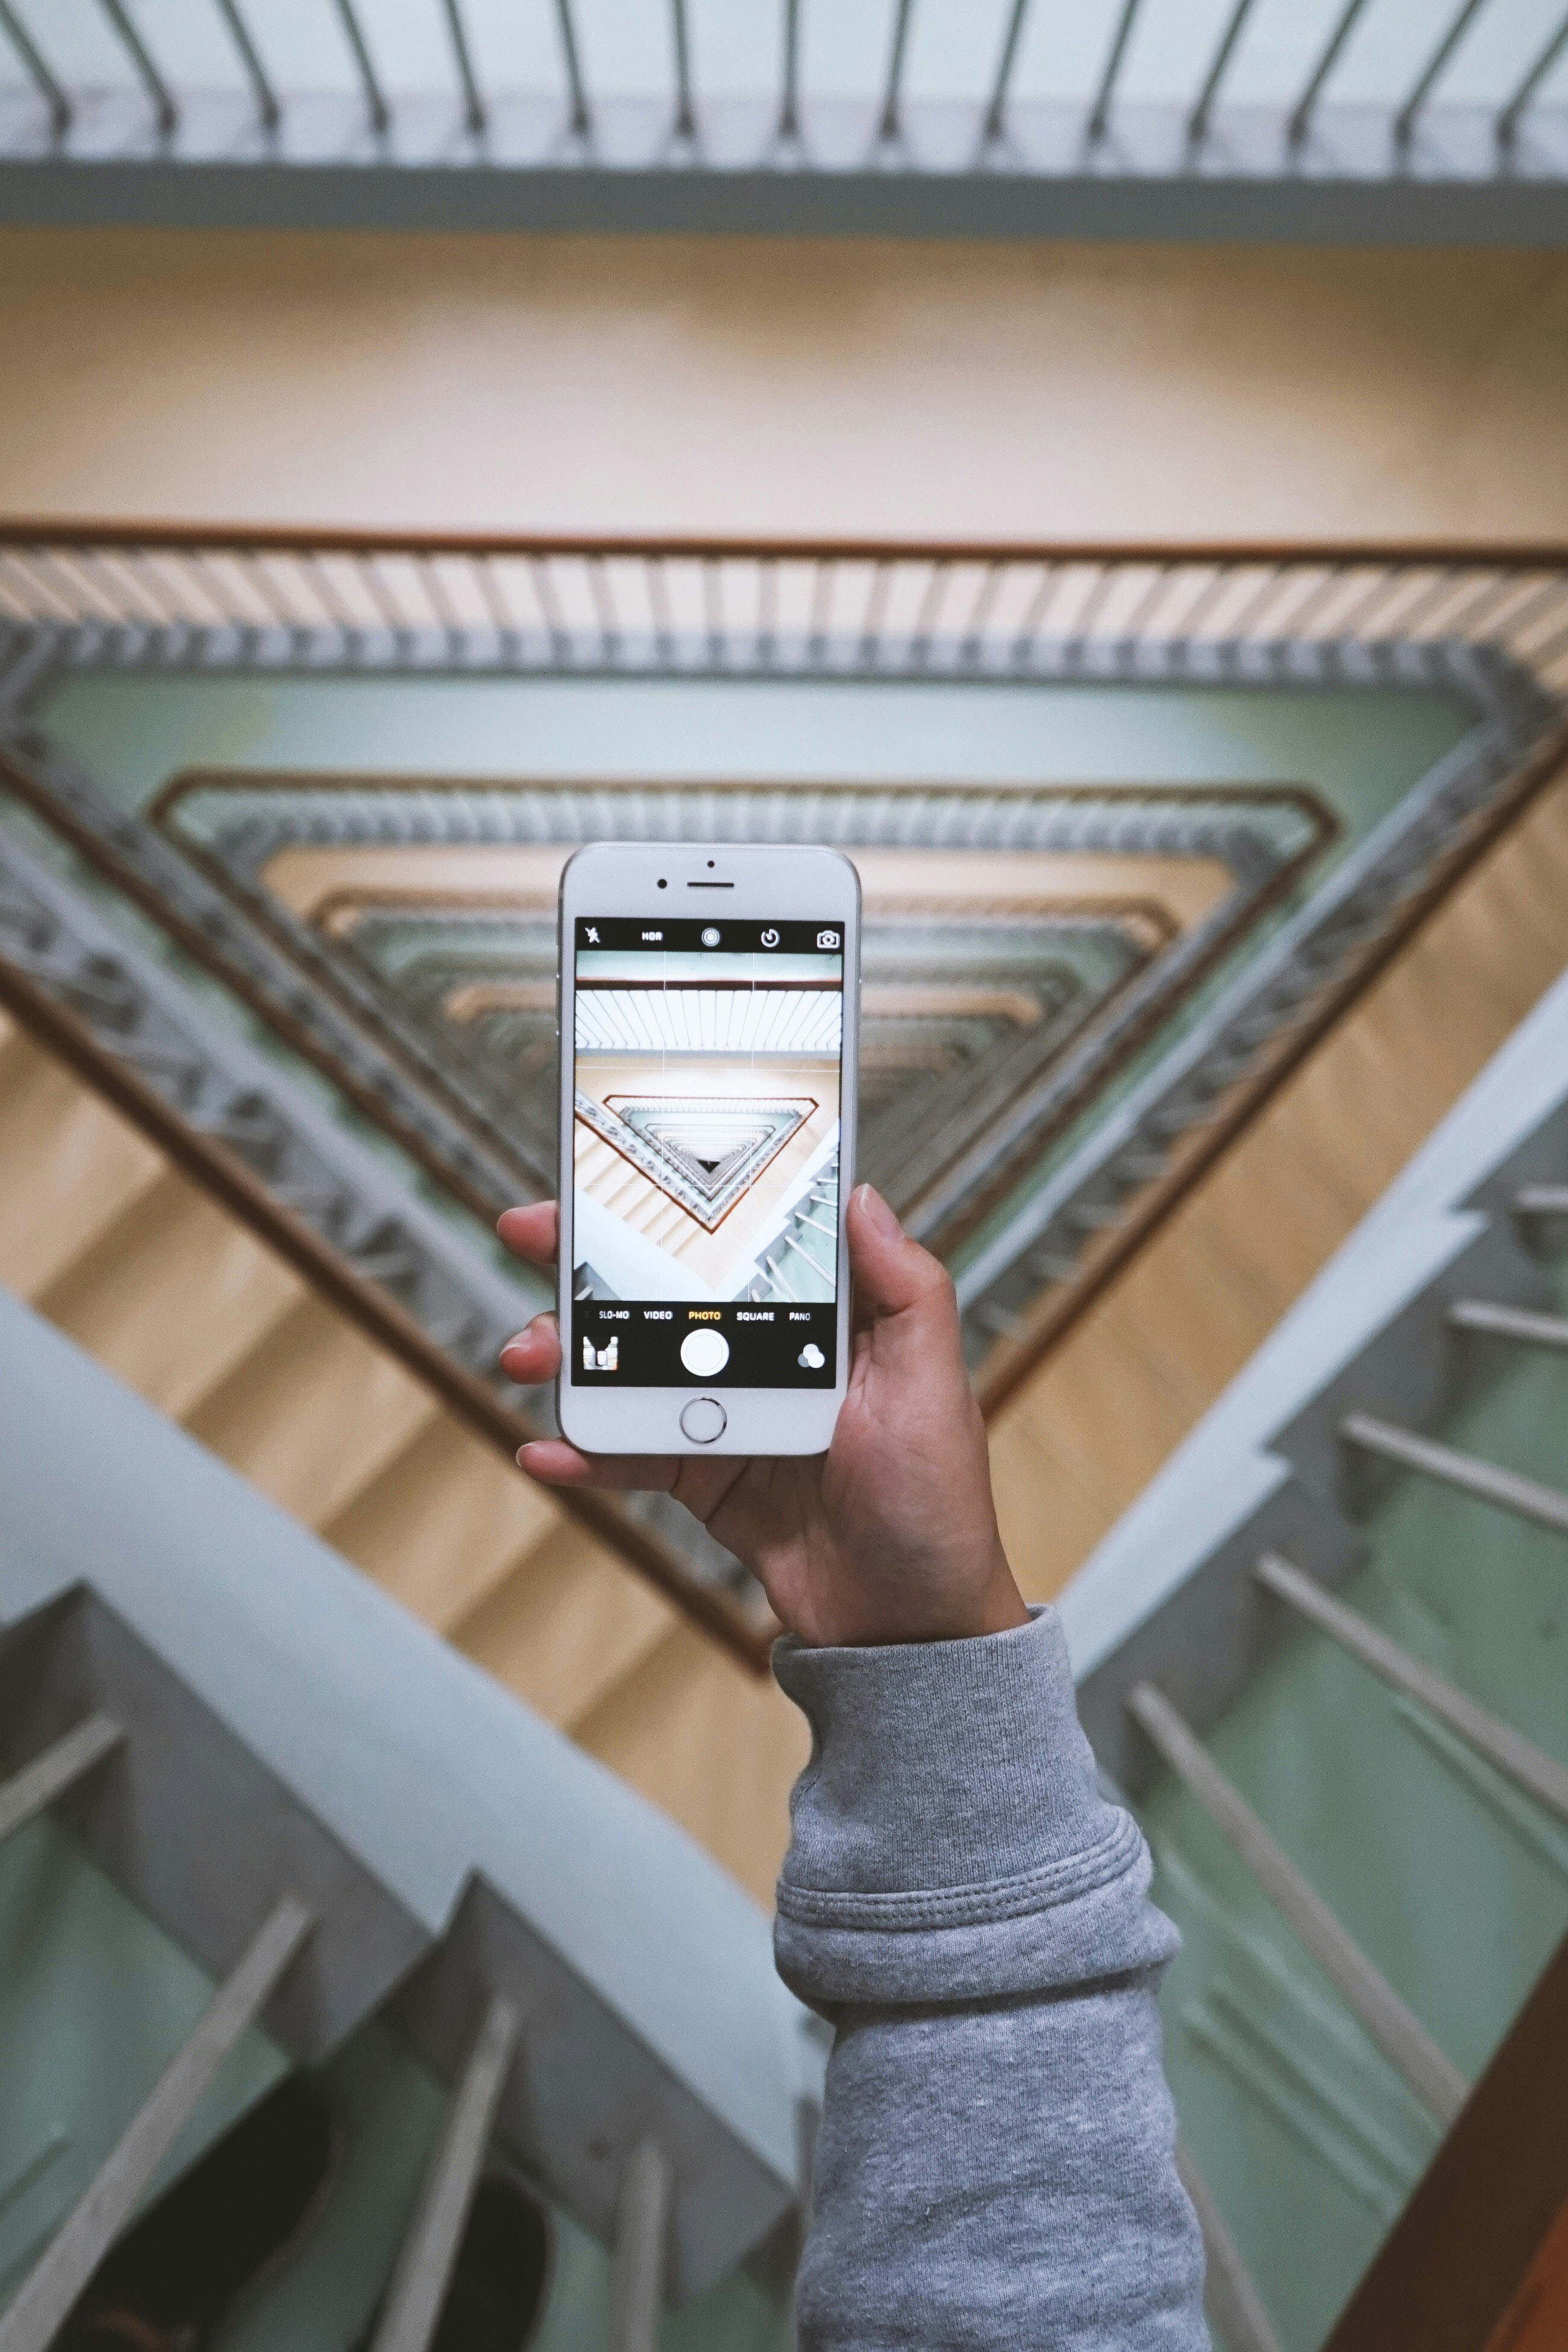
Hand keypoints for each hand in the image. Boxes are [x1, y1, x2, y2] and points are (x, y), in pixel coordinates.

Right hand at [497, 1184, 1027, 1648]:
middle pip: (668, 1289)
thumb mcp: (936, 1387)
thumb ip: (908, 1289)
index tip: (619, 1169)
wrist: (908, 1627)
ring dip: (571, 1354)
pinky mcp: (702, 1476)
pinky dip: (584, 1449)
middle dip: (592, 1261)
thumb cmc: (939, 1506)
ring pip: (633, 1364)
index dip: (682, 1199)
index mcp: (828, 1317)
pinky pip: (629, 1452)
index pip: (746, 1237)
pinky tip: (547, 1447)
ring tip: (527, 1357)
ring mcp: (727, 1414)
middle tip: (532, 1237)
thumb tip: (866, 1196)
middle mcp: (771, 1354)